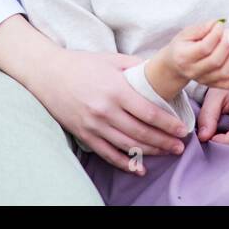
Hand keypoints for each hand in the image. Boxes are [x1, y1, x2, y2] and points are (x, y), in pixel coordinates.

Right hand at [29, 47, 190, 174]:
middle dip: (164, 141)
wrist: (47, 73)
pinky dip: (126, 163)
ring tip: (167, 153)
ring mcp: (93, 125)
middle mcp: (105, 110)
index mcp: (115, 89)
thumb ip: (135, 66)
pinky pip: (108, 154)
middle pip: (142, 133)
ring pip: (128, 146)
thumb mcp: (110, 60)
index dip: (168, 124)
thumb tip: (159, 73)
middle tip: (180, 146)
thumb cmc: (80, 64)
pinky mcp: (84, 134)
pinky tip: (140, 168)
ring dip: (151, 152)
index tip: (182, 129)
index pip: (149, 112)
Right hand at [163, 21, 228, 90]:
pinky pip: (228, 84)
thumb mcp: (185, 34)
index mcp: (184, 56)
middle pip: (216, 61)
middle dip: (227, 44)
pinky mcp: (212, 85)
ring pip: (224, 73)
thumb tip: (217, 24)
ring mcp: (203, 80)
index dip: (216, 35)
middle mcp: (193, 71)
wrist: (175, 65)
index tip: (220, 25)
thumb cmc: (181, 47)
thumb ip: (201, 28)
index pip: (204, 48)